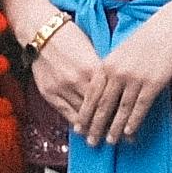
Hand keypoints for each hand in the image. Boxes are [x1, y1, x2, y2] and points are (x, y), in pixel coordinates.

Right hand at [26, 15, 116, 135]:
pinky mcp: (50, 92)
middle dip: (111, 126)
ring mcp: (63, 87)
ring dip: (94, 128)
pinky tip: (83, 131)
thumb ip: (102, 69)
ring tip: (104, 139)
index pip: (111, 96)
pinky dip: (76, 123)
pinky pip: (65, 112)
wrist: (41, 31)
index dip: (121, 112)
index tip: (131, 124)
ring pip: (82, 115)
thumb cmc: (69, 36)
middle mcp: (79, 80)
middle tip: (123, 140)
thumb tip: (115, 86)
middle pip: (99, 109)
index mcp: (94, 67)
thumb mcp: (91, 50)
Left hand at [69, 18, 171, 146]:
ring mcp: (134, 79)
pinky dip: (133, 121)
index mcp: (107, 64)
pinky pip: (140, 107)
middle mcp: (117, 73)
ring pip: (121, 109)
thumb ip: (110, 69)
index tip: (78, 127)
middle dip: (95, 126)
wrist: (168, 27)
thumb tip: (102, 89)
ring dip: (114, 128)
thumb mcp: (120, 51)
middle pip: (103, 105)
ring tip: (109, 142)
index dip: (84, 113)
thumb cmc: (145, 38)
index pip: (92, 94)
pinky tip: (129, 133)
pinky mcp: (152, 83)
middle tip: (90, 142)